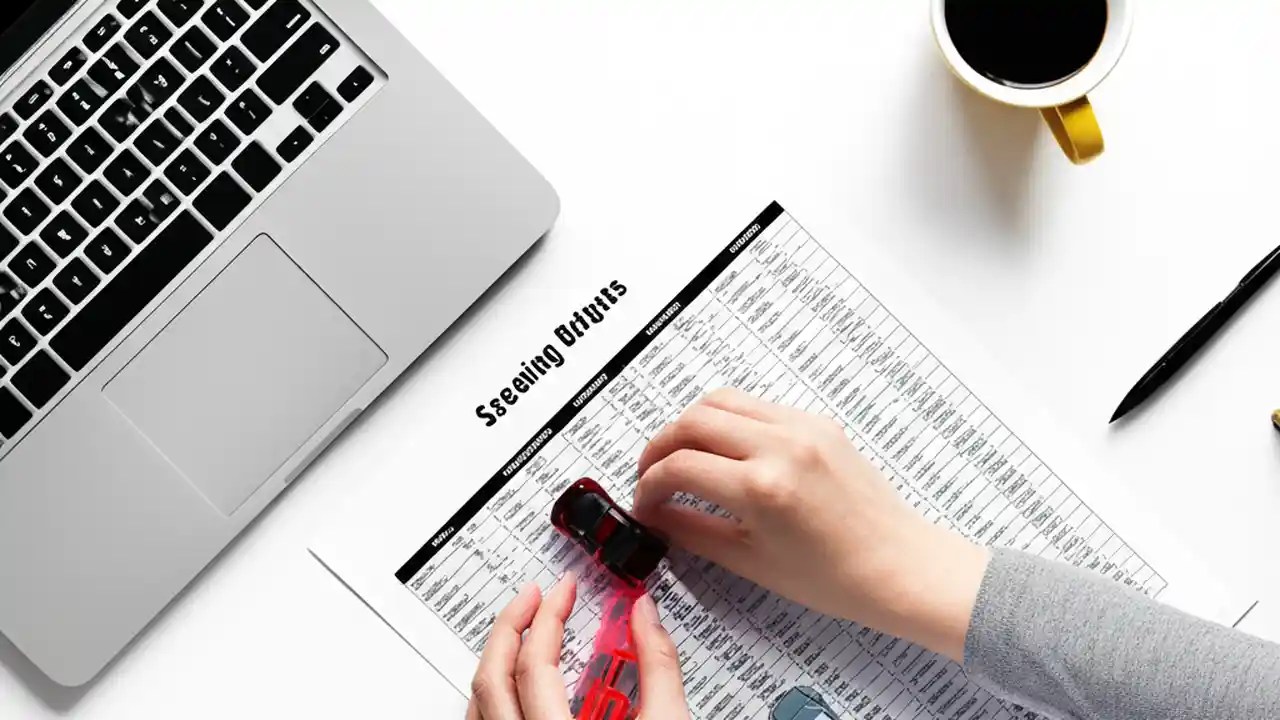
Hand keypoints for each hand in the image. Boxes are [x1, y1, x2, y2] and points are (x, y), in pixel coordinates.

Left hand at [468, 573, 691, 719]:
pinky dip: (494, 695)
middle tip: (533, 597)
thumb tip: (645, 615)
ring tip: (518, 632)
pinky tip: (514, 683)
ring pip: (477, 706)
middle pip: (492, 679)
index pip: (536, 664)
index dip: (549, 616)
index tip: (564, 589)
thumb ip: (658, 667)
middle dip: (510, 627)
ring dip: (496, 660)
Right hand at [633, 388, 988, 661]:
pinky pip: (757, 406)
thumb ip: (693, 531)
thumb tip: (657, 515)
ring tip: (681, 456)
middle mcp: (782, 445)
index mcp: (763, 487)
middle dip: (660, 447)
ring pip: (722, 400)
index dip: (650, 485)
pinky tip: (724, 450)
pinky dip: (729, 421)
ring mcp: (803, 427)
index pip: (680, 467)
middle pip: (693, 421)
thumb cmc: (839, 577)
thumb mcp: (751, 562)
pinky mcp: (818, 422)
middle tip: (651, 474)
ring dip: (691, 424)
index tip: (645, 502)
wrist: (902, 567)